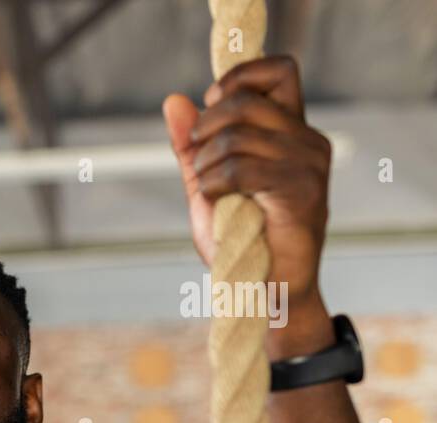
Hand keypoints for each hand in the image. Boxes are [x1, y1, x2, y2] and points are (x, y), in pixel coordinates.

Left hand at [163, 55, 330, 306]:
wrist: (264, 291)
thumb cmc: (240, 241)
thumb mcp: (207, 183)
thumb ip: (192, 145)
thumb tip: (173, 100)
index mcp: (293, 131)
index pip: (278, 69)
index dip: (237, 80)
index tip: (210, 112)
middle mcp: (308, 140)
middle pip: (244, 100)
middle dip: (205, 129)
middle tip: (198, 164)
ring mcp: (309, 164)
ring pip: (236, 136)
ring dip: (205, 166)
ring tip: (209, 193)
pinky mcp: (302, 192)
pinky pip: (241, 169)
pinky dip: (214, 186)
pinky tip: (217, 203)